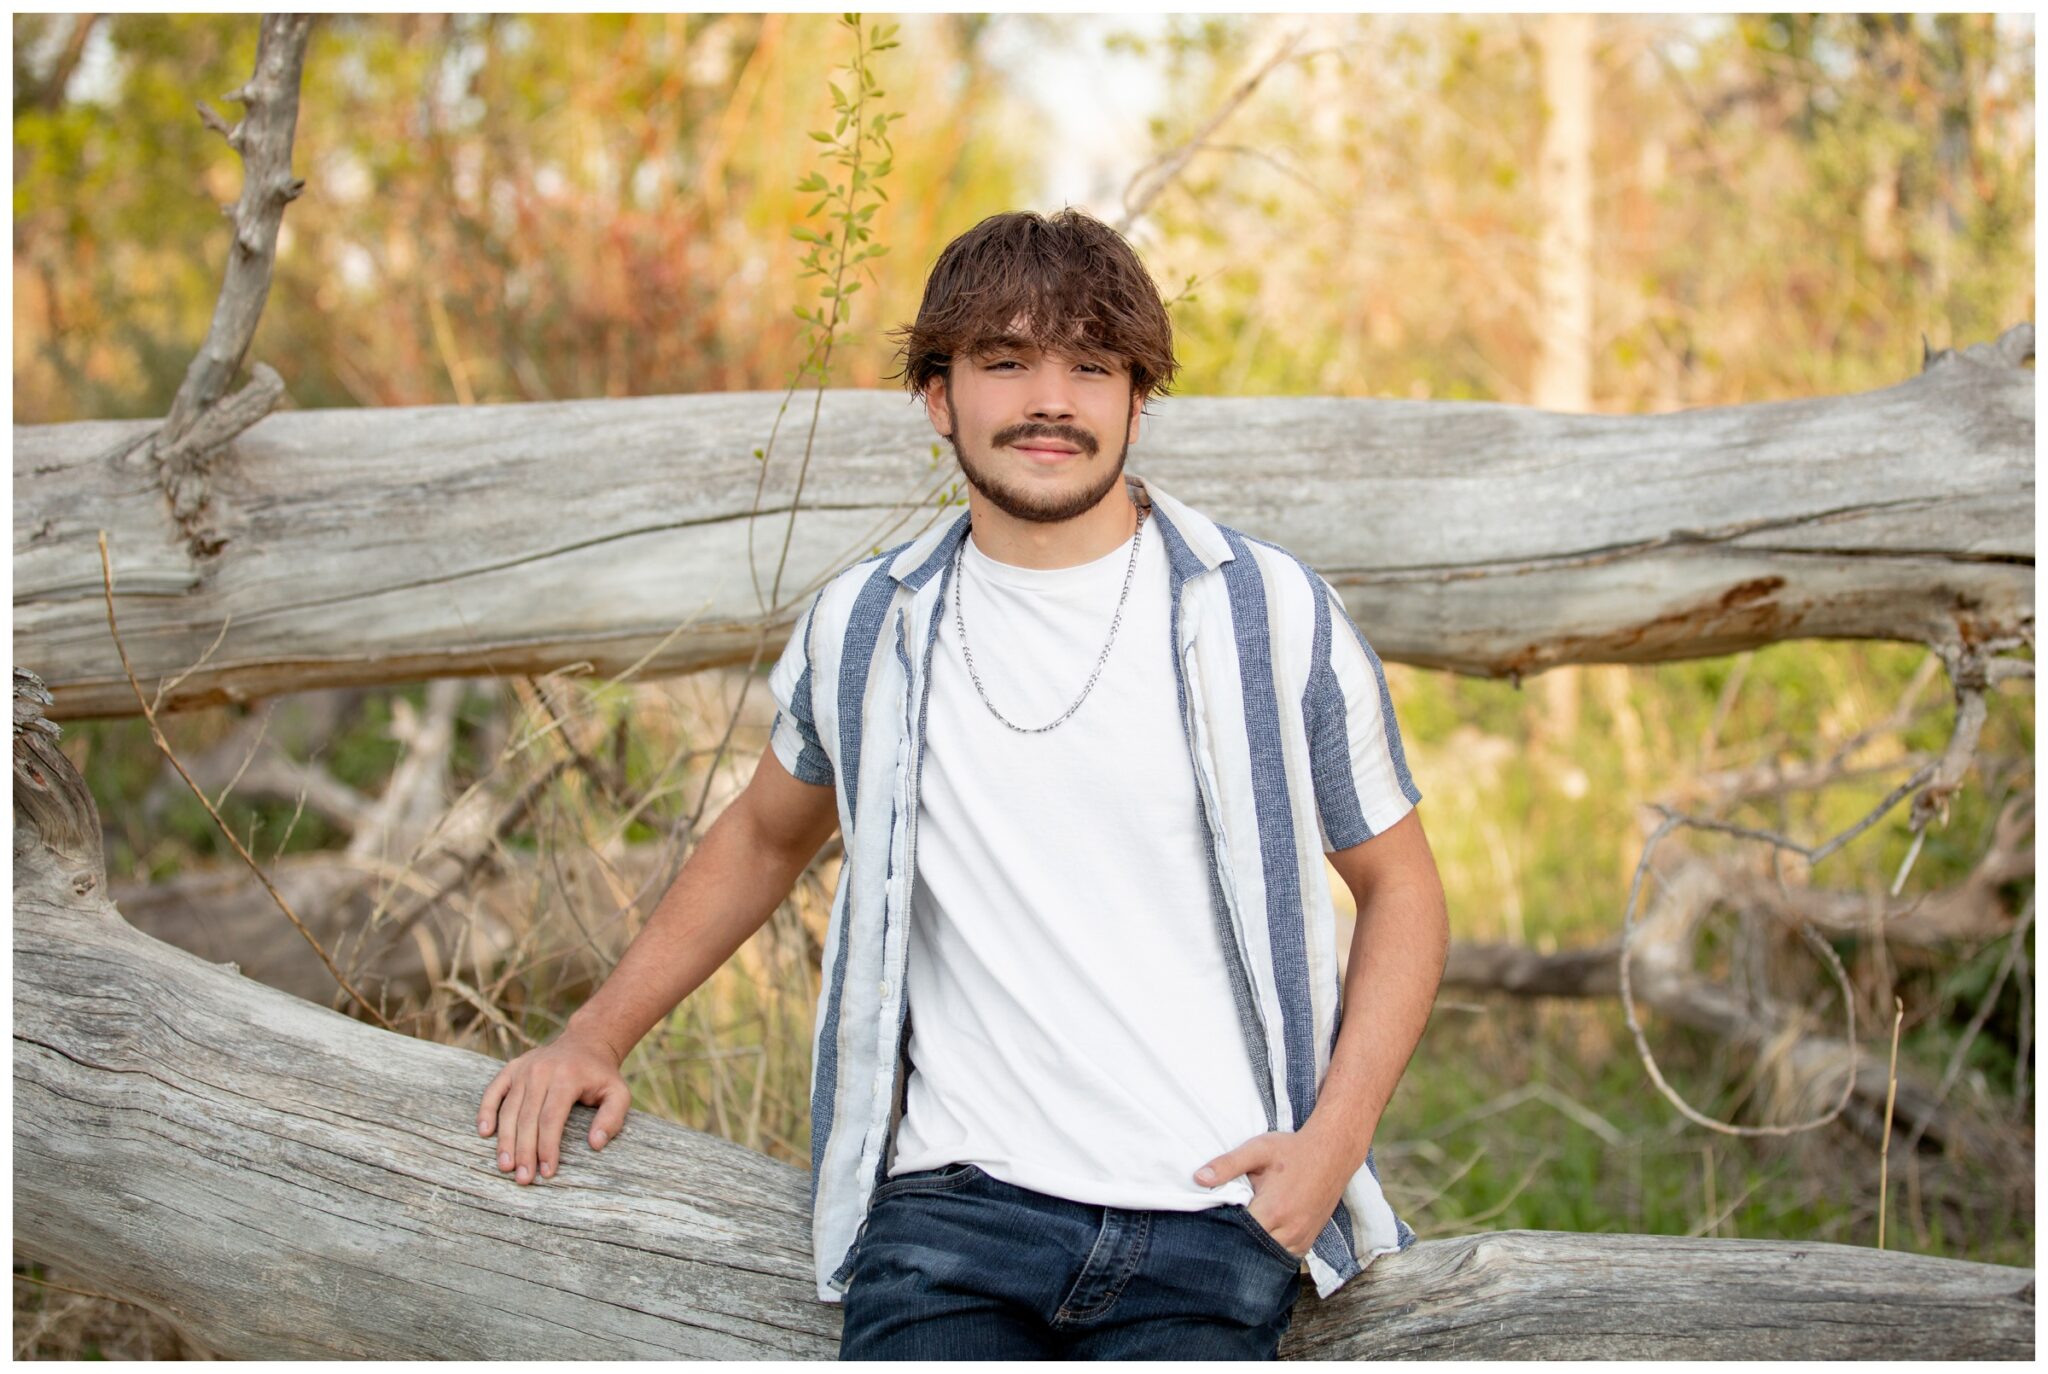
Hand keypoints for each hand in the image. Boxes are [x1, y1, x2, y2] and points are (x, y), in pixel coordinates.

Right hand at [478, 1025, 630, 1185]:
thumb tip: (595, 1144)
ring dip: (505, 1140)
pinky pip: (493, 1091)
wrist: (585, 1043)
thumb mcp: (619, 1094)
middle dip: (524, 1151)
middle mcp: (541, 1071)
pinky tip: (484, 1132)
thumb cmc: (601, 1076)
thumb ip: (612, 1119)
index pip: (551, 1118)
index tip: (547, 1172)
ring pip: (509, 1109)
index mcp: (567, 1077)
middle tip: (523, 1179)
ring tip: (505, 1167)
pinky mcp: (511, 1068)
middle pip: (527, 1118)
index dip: (547, 1147)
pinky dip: (486, 1111)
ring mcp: (523, 1069)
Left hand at [1193, 1128, 1351, 1258]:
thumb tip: (1198, 1179)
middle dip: (1236, 1245)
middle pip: (1253, 1251)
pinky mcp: (1309, 1240)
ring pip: (1270, 1258)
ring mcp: (1301, 1238)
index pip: (1238, 1235)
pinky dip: (1272, 1253)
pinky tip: (1260, 1242)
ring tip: (1238, 1240)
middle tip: (1219, 1237)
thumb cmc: (1292, 1150)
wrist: (1332, 1152)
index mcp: (1272, 1210)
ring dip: (1254, 1251)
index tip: (1209, 1227)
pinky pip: (1287, 1257)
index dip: (1221, 1233)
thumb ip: (1227, 1165)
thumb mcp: (1257, 1150)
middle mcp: (1289, 1229)